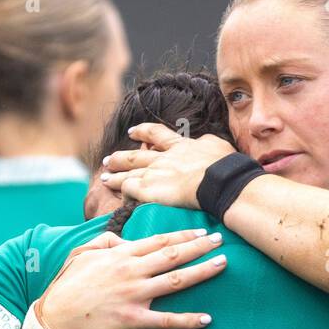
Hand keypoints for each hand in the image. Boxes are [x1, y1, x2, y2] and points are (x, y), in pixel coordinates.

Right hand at [37, 227, 224, 328]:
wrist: (53, 321)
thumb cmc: (66, 288)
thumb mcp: (80, 254)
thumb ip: (105, 241)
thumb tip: (124, 238)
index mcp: (119, 255)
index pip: (158, 241)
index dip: (183, 236)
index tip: (202, 232)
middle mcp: (130, 272)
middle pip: (173, 255)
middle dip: (200, 247)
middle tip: (221, 240)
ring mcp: (133, 296)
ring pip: (175, 281)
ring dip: (202, 272)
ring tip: (222, 265)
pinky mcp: (132, 320)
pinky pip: (166, 321)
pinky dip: (188, 320)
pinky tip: (207, 319)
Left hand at [100, 123, 234, 207]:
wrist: (218, 180)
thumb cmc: (224, 166)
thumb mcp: (216, 144)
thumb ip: (206, 142)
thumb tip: (204, 141)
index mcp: (179, 146)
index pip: (156, 135)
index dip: (143, 132)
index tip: (132, 132)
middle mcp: (162, 159)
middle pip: (135, 157)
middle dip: (120, 158)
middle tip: (107, 160)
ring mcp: (154, 174)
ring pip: (128, 173)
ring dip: (115, 176)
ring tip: (105, 179)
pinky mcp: (149, 190)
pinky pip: (129, 190)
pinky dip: (123, 192)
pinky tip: (120, 196)